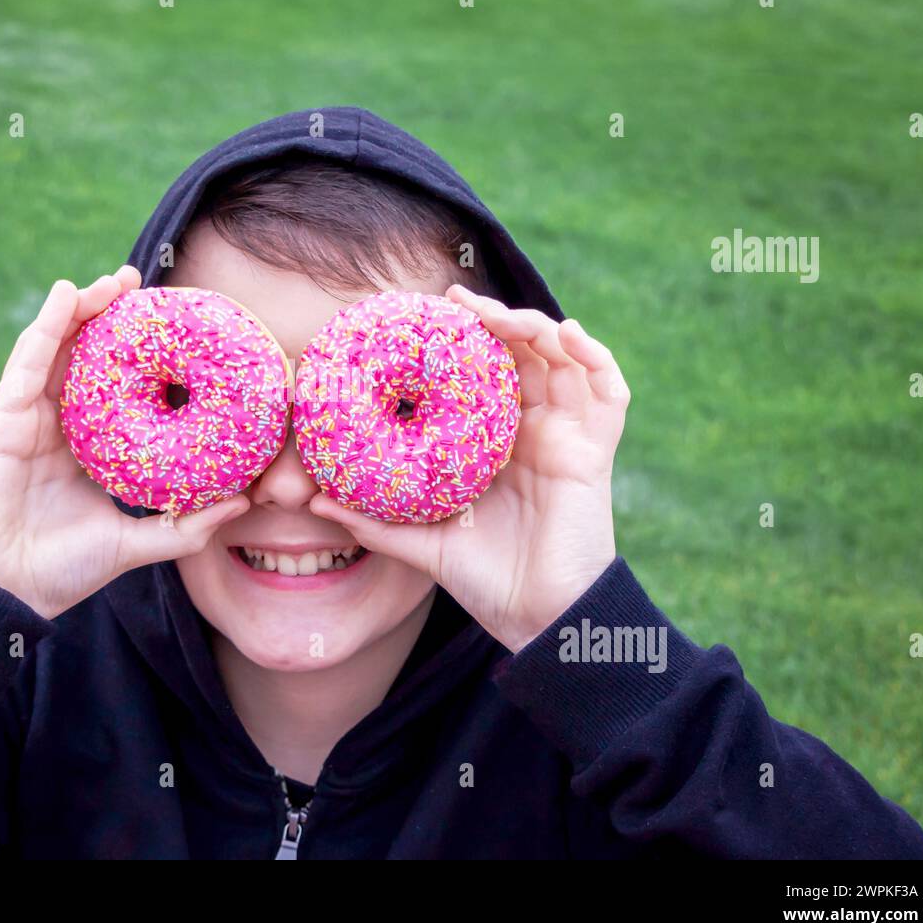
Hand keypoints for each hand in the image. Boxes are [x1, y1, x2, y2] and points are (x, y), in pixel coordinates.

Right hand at [0, 268, 248, 618]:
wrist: (2, 590)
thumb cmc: (62, 571)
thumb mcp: (135, 544)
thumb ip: (184, 526)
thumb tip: (242, 503)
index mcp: (89, 451)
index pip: (118, 392)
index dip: (142, 360)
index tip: (175, 331)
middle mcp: (60, 427)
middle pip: (87, 359)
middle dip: (114, 321)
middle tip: (144, 287)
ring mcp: (29, 417)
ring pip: (58, 349)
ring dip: (85, 309)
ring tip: (117, 281)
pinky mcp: (4, 416)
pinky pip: (28, 361)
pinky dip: (47, 325)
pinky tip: (66, 293)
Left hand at [309, 285, 629, 652]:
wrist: (537, 621)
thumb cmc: (485, 582)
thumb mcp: (422, 543)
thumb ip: (374, 520)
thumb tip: (313, 500)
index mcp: (497, 444)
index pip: (485, 374)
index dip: (465, 339)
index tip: (430, 314)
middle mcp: (534, 433)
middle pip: (524, 354)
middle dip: (496, 318)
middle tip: (457, 300)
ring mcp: (567, 439)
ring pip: (565, 360)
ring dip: (538, 326)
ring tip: (501, 314)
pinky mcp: (593, 454)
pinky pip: (609, 395)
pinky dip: (596, 358)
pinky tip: (568, 335)